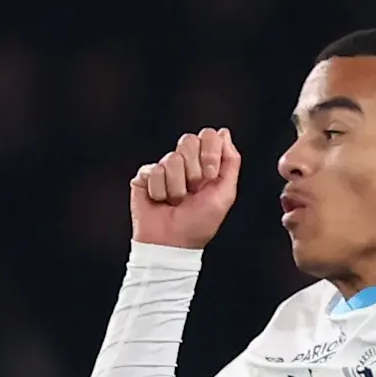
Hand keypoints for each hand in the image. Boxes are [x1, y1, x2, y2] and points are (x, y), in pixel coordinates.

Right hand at [130, 127, 240, 249]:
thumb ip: (230, 162)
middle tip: (193, 191)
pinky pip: (153, 171)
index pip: (209, 135)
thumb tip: (224, 132)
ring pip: (171, 159)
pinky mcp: (145, 175)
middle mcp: (184, 162)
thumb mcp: (225, 194)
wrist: (172, 243)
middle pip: (188, 140)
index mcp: (205, 163)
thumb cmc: (198, 223)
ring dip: (177, 188)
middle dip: (194, 171)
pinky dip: (160, 192)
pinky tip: (160, 202)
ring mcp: (163, 167)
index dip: (210, 152)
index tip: (210, 176)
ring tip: (176, 202)